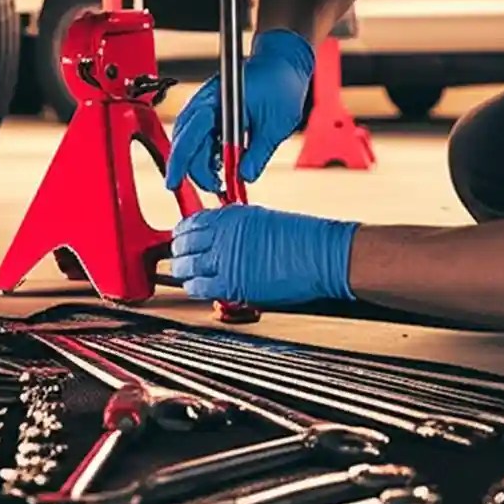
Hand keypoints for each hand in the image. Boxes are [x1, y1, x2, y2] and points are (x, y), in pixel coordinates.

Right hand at [165, 30, 313, 192]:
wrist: (284, 61)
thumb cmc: (280, 82)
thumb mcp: (275, 124)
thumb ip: (258, 153)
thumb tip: (244, 177)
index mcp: (217, 101)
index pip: (190, 135)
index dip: (180, 162)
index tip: (174, 183)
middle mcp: (205, 103)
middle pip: (186, 142)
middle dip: (195, 169)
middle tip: (217, 188)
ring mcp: (207, 107)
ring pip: (191, 142)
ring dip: (201, 163)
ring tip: (221, 180)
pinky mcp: (213, 113)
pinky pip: (201, 138)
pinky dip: (207, 154)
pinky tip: (221, 164)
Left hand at [171, 205, 359, 304]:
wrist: (325, 256)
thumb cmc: (304, 239)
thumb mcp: (263, 220)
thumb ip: (236, 228)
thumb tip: (219, 238)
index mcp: (232, 215)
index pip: (191, 223)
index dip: (183, 234)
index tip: (182, 240)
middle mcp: (224, 234)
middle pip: (183, 245)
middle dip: (179, 253)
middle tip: (180, 258)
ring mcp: (226, 259)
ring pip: (186, 267)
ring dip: (183, 272)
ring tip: (185, 275)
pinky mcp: (233, 284)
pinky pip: (199, 287)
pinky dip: (194, 288)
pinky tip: (197, 288)